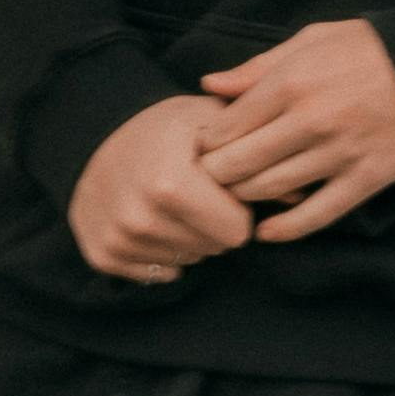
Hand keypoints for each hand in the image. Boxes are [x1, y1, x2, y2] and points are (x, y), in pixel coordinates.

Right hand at [66, 99, 256, 281]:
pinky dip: (160, 253)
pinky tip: (151, 220)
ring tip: (170, 202)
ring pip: (188, 262)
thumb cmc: (162, 127)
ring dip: (188, 238)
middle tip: (194, 193)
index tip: (220, 184)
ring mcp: (118, 240)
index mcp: (170, 184)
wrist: (92, 134)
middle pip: (215, 250)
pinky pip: (156, 274)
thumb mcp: (208, 121)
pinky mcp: (103, 255)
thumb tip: (302, 196)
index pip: (238, 232)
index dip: (236, 207)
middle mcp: (140, 218)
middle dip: (214, 223)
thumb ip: (257, 150)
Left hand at [196, 20, 394, 244]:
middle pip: (240, 163)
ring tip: (236, 196)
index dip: (206, 143)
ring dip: (246, 198)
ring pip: (272, 189)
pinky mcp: (366, 178)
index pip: (227, 126)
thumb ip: (257, 67)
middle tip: (210, 180)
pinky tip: (267, 232)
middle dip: (216, 175)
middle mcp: (309, 121)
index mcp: (291, 83)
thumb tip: (210, 85)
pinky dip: (287, 229)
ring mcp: (338, 153)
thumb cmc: (368, 48)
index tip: (203, 149)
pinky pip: (318, 214)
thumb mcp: (310, 40)